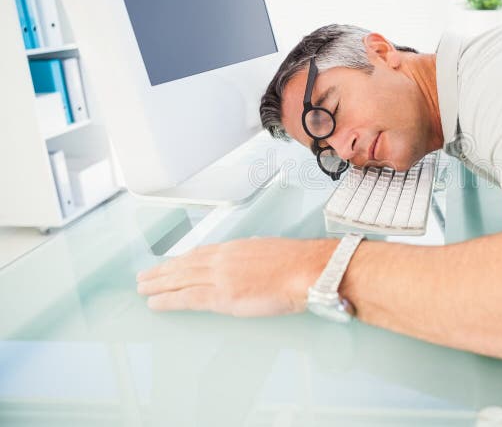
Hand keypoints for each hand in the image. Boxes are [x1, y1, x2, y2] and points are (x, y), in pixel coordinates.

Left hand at [136, 237, 335, 316]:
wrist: (308, 270)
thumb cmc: (299, 265)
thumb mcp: (270, 252)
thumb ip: (253, 258)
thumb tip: (248, 265)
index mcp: (236, 248)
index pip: (201, 254)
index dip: (182, 260)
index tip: (170, 264)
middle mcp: (223, 259)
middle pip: (184, 265)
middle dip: (162, 271)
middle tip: (144, 277)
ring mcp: (221, 277)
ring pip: (180, 280)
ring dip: (158, 284)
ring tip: (143, 289)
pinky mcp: (223, 296)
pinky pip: (187, 298)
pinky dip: (168, 300)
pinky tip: (155, 303)